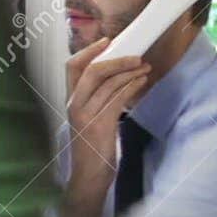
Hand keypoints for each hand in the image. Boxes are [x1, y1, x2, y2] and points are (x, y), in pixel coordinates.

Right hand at [64, 36, 152, 190]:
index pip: (72, 67)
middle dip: (116, 59)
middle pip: (91, 71)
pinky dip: (132, 86)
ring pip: (108, 83)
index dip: (89, 51)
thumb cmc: (93, 148)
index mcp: (71, 101)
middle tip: (137, 55)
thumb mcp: (91, 119)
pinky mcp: (99, 125)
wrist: (89, 176)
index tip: (107, 41)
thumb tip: (119, 77)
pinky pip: (117, 98)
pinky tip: (142, 82)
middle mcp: (74, 105)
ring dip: (130, 72)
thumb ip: (98, 99)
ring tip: (145, 68)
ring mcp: (85, 115)